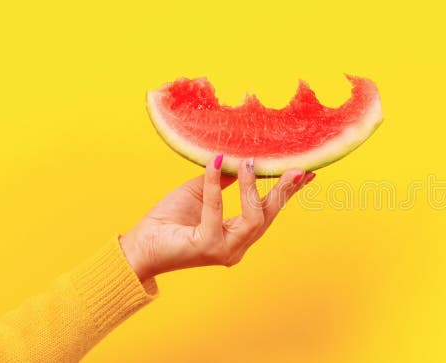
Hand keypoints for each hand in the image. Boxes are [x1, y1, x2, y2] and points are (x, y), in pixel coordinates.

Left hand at [119, 155, 314, 280]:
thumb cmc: (167, 221)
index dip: (288, 191)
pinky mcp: (207, 247)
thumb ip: (223, 180)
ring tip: (251, 162)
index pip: (268, 210)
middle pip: (268, 215)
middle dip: (284, 191)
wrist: (138, 247)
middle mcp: (237, 247)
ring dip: (254, 188)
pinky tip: (217, 163)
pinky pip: (218, 212)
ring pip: (253, 218)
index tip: (307, 172)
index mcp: (238, 235)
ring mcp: (225, 250)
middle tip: (296, 169)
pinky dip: (216, 186)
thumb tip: (243, 157)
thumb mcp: (201, 193)